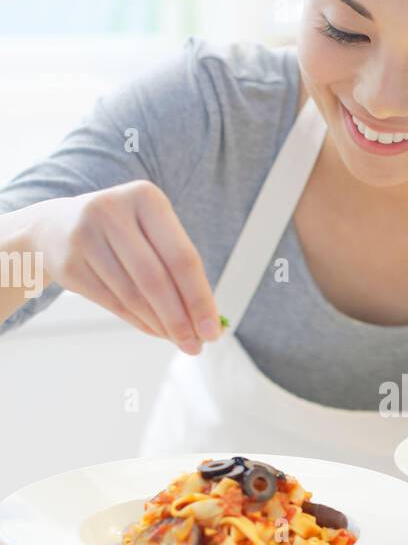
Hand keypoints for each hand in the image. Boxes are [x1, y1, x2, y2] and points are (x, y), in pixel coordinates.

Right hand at [29, 180, 221, 353]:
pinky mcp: (69, 265)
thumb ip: (179, 268)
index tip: (213, 330)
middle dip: (180, 319)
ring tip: (180, 340)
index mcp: (145, 198)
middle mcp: (112, 211)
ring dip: (161, 325)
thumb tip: (206, 320)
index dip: (200, 298)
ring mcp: (85, 236)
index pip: (181, 257)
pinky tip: (155, 330)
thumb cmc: (121, 233)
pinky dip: (139, 322)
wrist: (56, 226)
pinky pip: (112, 303)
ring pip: (133, 295)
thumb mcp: (151, 232)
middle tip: (197, 345)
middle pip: (155, 279)